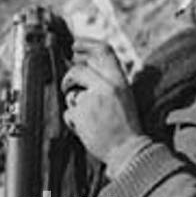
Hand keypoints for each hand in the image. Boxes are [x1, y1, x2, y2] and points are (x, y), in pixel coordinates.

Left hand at [61, 38, 144, 163]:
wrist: (128, 151)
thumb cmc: (126, 128)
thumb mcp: (124, 98)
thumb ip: (108, 83)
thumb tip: (86, 67)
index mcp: (120, 81)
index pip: (104, 51)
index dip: (87, 45)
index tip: (75, 46)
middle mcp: (106, 86)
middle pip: (78, 70)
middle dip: (69, 77)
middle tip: (67, 84)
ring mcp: (91, 100)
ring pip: (72, 95)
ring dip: (75, 106)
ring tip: (91, 121)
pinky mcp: (80, 114)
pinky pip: (68, 113)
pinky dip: (73, 122)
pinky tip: (87, 130)